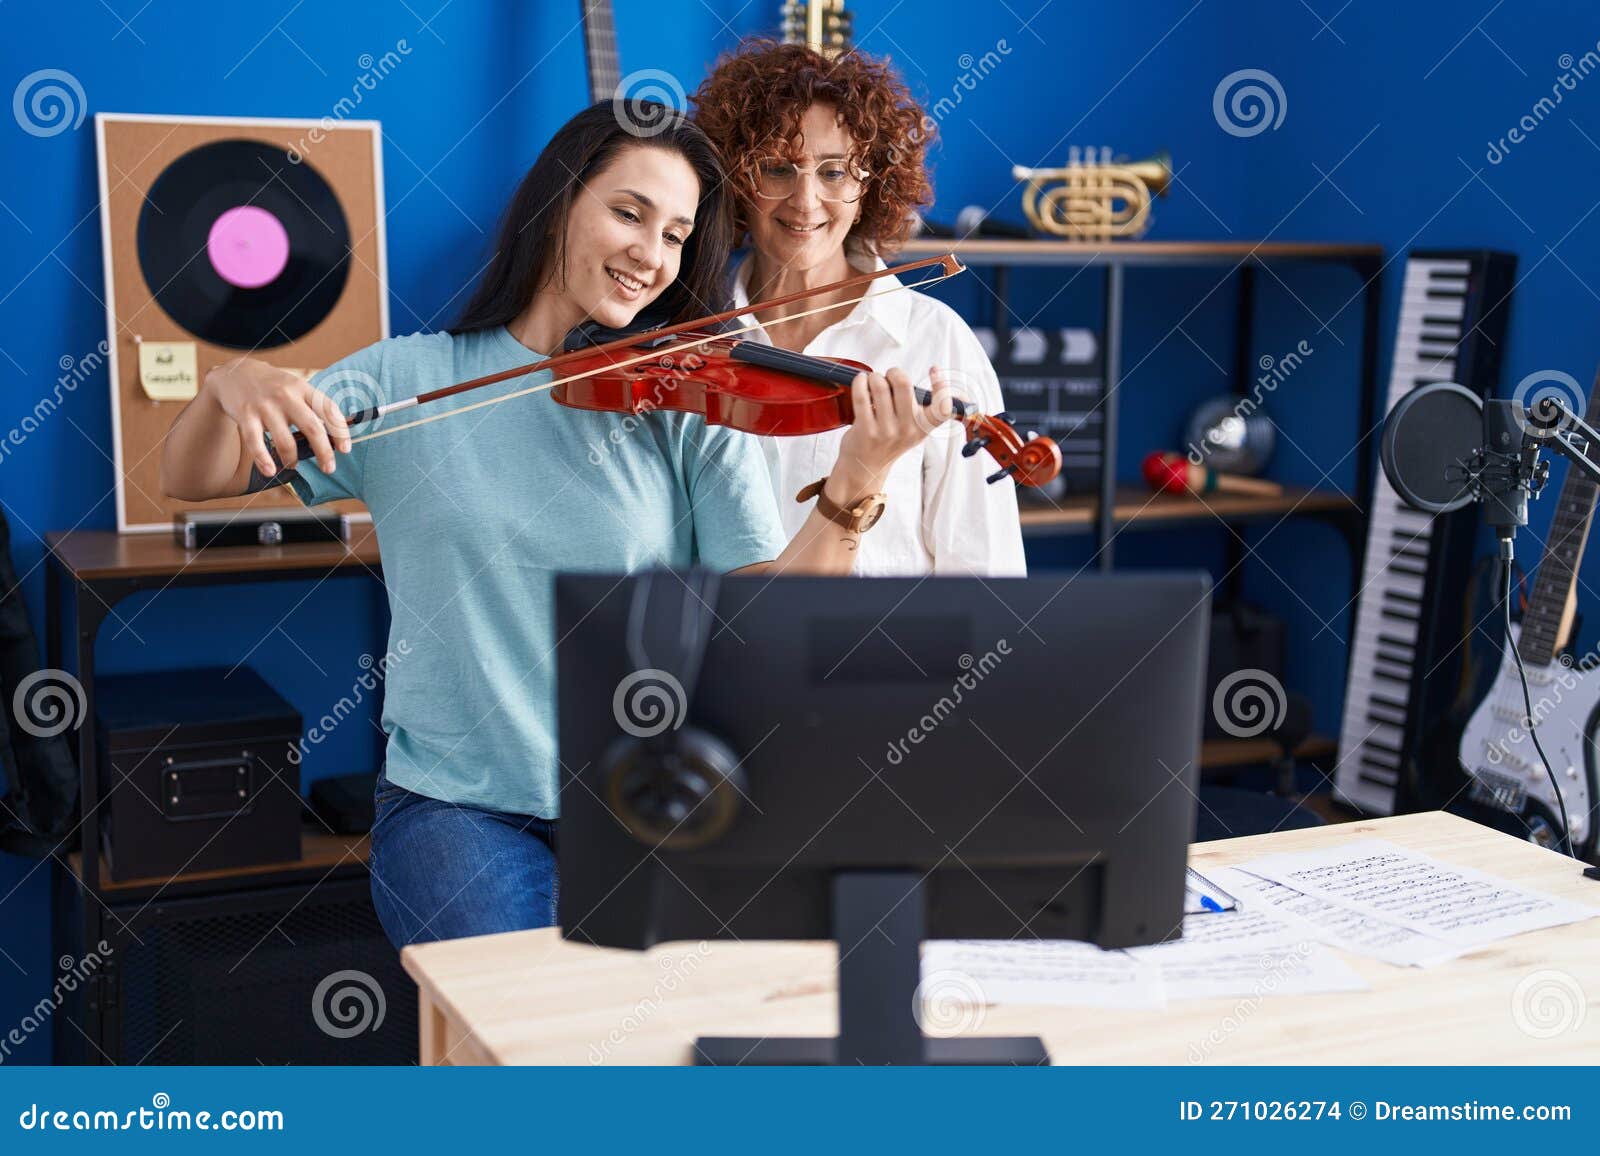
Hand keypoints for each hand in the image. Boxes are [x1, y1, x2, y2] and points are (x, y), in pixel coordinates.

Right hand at [205, 358, 351, 475]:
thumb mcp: (296, 387)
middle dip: (324, 452)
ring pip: (285, 441)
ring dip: (292, 459)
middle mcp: (286, 395)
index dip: (340, 431)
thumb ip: (313, 407)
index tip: (346, 450)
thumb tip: (336, 436)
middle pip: (312, 428)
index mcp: (303, 388)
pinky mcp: (245, 415)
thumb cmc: (274, 386)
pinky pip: (255, 442)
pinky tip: (270, 470)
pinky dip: (263, 460)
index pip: (328, 410)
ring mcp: (265, 406)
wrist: (235, 372)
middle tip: (329, 469)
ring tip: (293, 465)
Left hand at [832, 367, 954, 495]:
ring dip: (874, 377)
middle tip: (889, 376)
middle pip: (904, 384)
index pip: (944, 408)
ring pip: (880, 387)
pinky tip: (861, 381)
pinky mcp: (866, 431)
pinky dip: (860, 382)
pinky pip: (861, 396)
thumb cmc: (889, 440)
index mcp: (924, 427)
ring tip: (872, 381)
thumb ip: (923, 408)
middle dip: (894, 372)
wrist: (866, 465)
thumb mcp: (913, 429)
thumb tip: (934, 374)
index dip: (942, 385)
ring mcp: (887, 432)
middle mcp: (908, 430)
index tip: (934, 370)